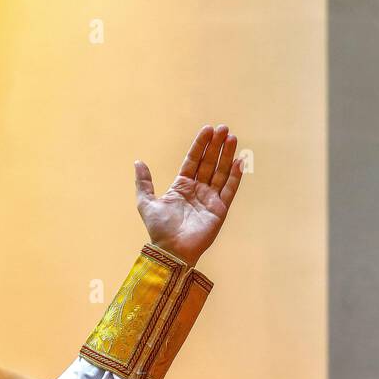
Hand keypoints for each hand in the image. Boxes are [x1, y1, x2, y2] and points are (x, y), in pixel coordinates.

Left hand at [134, 124, 244, 266]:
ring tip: (232, 138)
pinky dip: (235, 176)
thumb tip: (138, 162)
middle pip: (209, 163)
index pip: (193, 160)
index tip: (207, 130)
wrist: (172, 250)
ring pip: (221, 172)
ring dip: (227, 156)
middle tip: (223, 128)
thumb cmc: (159, 230)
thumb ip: (144, 182)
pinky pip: (229, 190)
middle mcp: (197, 190)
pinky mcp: (220, 210)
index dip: (200, 145)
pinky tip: (239, 161)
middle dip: (216, 146)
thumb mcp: (146, 202)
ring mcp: (210, 199)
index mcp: (182, 186)